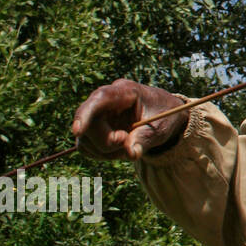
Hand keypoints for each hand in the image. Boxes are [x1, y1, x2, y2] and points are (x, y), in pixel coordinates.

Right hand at [71, 79, 188, 160]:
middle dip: (105, 141)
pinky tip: (120, 150)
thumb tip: (130, 153)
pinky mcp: (93, 130)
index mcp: (126, 91)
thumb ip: (144, 139)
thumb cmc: (165, 116)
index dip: (85, 114)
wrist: (167, 116)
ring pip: (85, 139)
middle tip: (126, 143)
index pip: (100, 98)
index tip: (77, 131)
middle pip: (90, 123)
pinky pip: (86, 147)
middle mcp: (107, 101)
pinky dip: (101, 154)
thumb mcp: (160, 128)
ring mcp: (97, 115)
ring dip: (105, 151)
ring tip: (128, 147)